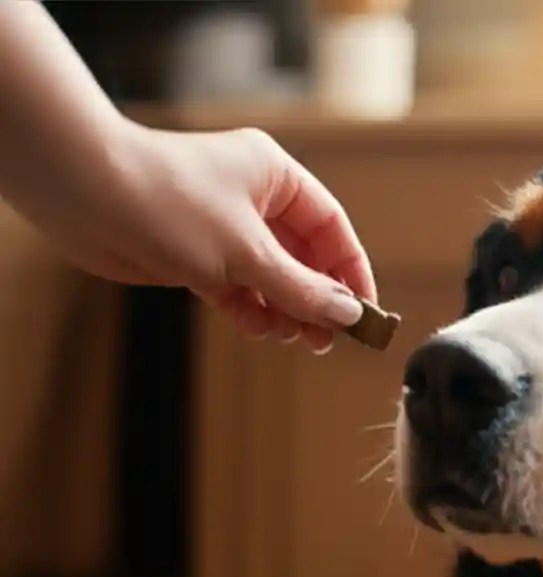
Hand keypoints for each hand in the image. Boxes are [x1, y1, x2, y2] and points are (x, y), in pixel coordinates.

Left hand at [55, 123, 375, 353]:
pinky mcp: (193, 254)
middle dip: (317, 297)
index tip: (364, 312)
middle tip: (331, 337)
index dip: (351, 271)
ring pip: (270, 275)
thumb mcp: (247, 253)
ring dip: (285, 308)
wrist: (83, 195)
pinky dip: (250, 309)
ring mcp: (222, 228)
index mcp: (275, 177)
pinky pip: (237, 287)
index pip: (331, 227)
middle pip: (303, 256)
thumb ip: (302, 288)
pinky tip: (260, 328)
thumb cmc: (167, 201)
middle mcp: (252, 198)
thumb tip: (347, 314)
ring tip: (296, 338)